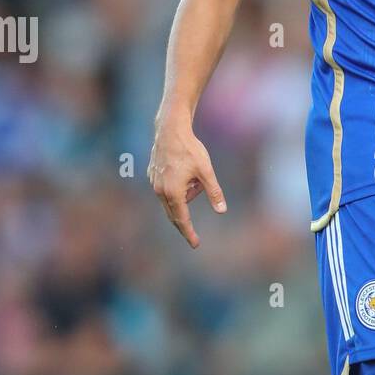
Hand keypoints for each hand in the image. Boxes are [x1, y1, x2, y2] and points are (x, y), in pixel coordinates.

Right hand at [147, 117, 226, 247]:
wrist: (170, 130)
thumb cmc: (190, 149)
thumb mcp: (206, 172)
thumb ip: (214, 192)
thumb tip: (222, 210)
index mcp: (174, 193)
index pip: (182, 219)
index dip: (189, 233)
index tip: (195, 244)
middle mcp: (160, 191)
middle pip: (174, 214)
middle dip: (185, 222)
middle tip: (194, 236)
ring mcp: (154, 183)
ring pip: (172, 200)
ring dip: (185, 196)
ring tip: (194, 177)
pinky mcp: (152, 175)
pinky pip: (166, 189)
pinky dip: (177, 188)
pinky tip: (183, 171)